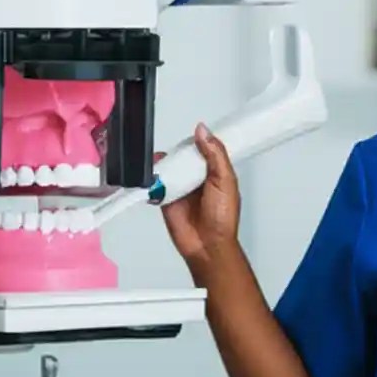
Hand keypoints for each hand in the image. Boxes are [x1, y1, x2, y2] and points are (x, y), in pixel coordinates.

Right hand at [158, 123, 241, 266]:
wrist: (207, 245)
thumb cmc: (222, 219)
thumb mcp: (225, 181)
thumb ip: (215, 155)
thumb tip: (204, 132)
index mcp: (215, 171)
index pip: (205, 149)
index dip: (199, 140)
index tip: (194, 132)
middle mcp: (197, 178)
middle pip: (183, 156)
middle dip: (177, 152)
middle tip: (176, 153)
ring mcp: (181, 187)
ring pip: (168, 168)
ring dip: (163, 165)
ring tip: (161, 163)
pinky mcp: (166, 198)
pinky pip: (155, 184)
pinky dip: (151, 180)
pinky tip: (151, 176)